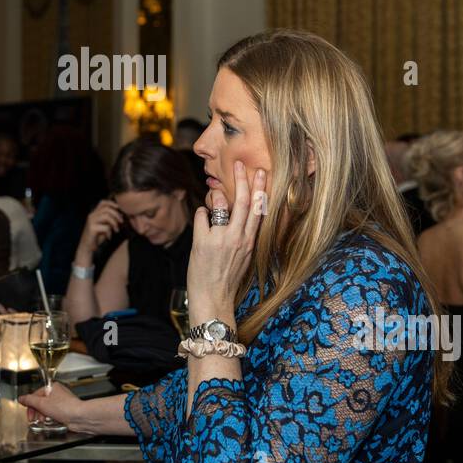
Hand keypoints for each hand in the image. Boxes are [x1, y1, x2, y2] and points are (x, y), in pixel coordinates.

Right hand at [18, 380, 82, 426]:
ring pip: (47, 408)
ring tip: (42, 420)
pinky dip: (50, 417)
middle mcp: (57, 393)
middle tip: (33, 418)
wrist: (79, 417)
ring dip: (42, 415)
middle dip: (36, 411)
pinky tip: (50, 421)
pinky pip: (53, 414)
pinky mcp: (65, 411)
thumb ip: (29, 400)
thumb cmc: (65, 407)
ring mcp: (62, 402)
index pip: (36, 395)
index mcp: (52, 387)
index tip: (27, 412)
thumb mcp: (42, 403)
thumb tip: (21, 398)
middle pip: (41, 402)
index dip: (30, 404)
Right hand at [78, 200, 124, 255]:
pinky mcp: (92, 228)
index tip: (118, 208)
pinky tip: (108, 237)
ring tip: (116, 230)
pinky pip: (106, 227)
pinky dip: (110, 232)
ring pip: (107, 216)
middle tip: (121, 222)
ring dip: (114, 223)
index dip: (111, 203)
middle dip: (116, 214)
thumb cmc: (97, 237)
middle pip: (107, 209)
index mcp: (94, 214)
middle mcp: (91, 216)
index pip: (102, 203)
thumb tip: (120, 215)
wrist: (87, 247)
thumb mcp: (104, 226)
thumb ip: (110, 220)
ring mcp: (91, 221)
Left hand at [187, 161, 265, 313]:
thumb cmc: (227, 280)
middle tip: (240, 163)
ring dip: (219, 194)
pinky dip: (201, 213)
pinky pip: (202, 215)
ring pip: (223, 204)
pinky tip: (202, 217)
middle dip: (243, 179)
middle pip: (243, 201)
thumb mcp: (243, 257)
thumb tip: (237, 216)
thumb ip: (242, 235)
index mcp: (250, 241)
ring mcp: (221, 239)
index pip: (258, 210)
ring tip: (217, 190)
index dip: (260, 189)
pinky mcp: (203, 242)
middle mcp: (238, 238)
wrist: (214, 300)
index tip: (261, 173)